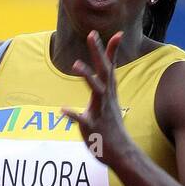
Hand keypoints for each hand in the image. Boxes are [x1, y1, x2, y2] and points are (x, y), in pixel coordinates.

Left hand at [62, 31, 129, 167]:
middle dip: (98, 53)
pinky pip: (82, 119)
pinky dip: (73, 115)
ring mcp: (100, 112)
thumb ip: (105, 86)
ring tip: (76, 64)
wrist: (120, 153)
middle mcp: (106, 98)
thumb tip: (108, 68)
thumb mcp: (109, 103)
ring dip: (88, 77)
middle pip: (104, 71)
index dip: (111, 49)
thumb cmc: (112, 127)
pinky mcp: (92, 126)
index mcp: (109, 93)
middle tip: (92, 34)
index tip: (116, 32)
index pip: (110, 67)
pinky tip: (63, 110)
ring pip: (96, 91)